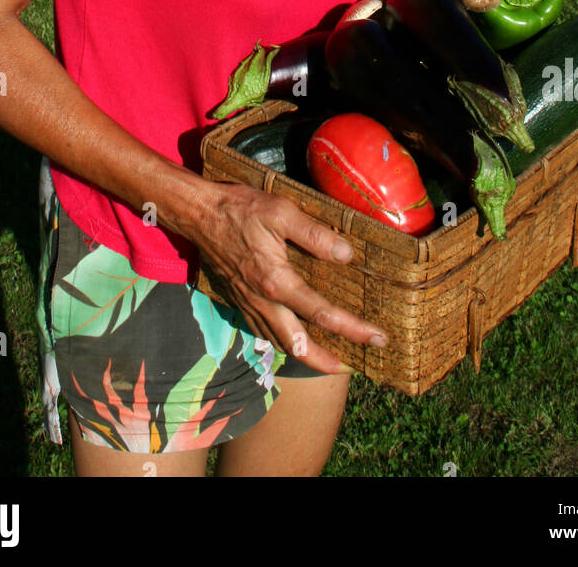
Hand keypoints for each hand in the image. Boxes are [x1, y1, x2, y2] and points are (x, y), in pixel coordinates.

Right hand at [192, 180, 387, 373]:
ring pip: (278, 342)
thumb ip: (315, 235)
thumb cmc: (241, 209)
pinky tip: (291, 334)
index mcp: (277, 283)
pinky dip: (281, 341)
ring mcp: (248, 303)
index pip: (323, 314)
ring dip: (303, 356)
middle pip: (298, 346)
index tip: (378, 338)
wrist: (199, 213)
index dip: (353, 329)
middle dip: (325, 362)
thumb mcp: (282, 213)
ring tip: (325, 358)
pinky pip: (262, 331)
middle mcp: (263, 302)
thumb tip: (346, 255)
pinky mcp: (238, 299)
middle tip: (351, 367)